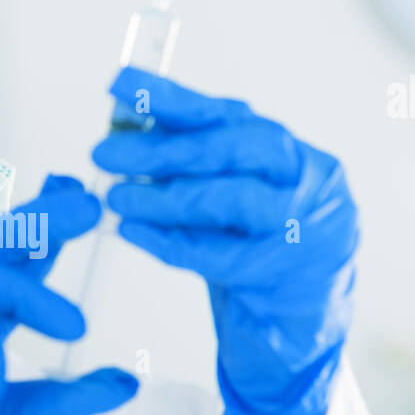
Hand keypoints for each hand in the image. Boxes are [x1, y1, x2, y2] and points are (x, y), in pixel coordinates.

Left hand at [92, 66, 357, 414]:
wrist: (304, 330)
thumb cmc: (261, 254)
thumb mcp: (235, 199)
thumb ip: (194, 165)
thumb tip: (125, 126)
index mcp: (295, 156)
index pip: (228, 115)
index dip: (171, 98)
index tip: (119, 83)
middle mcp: (309, 184)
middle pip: (234, 149)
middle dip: (163, 148)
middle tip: (104, 153)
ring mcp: (305, 231)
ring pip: (232, 199)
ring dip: (164, 195)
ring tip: (115, 196)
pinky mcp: (285, 278)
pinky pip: (220, 256)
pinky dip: (169, 241)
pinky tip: (132, 232)